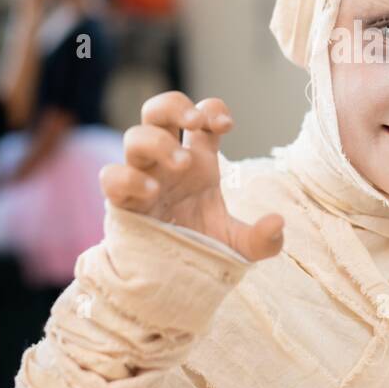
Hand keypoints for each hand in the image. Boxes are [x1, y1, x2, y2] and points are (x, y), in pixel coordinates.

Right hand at [98, 90, 283, 261]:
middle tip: (195, 122)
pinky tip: (151, 191)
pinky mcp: (122, 202)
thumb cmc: (203, 250)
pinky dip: (127, 177)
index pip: (201, 116)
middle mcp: (168, 163)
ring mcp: (143, 178)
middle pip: (158, 110)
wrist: (172, 283)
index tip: (226, 126)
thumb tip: (277, 222)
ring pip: (134, 136)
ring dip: (158, 142)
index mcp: (199, 162)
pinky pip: (111, 176)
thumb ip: (263, 238)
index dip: (212, 109)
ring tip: (181, 164)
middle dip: (175, 105)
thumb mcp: (241, 247)